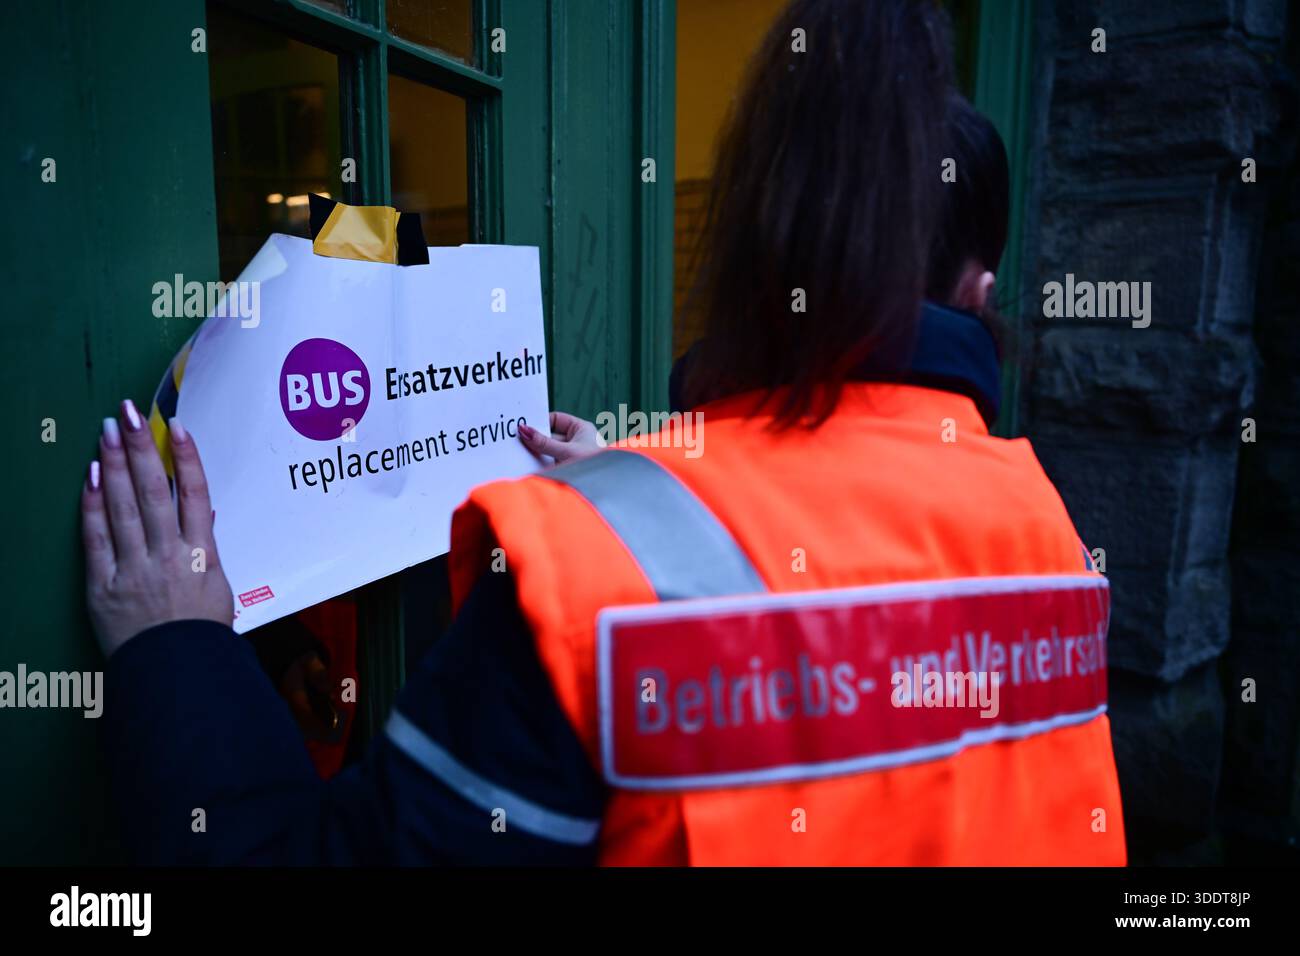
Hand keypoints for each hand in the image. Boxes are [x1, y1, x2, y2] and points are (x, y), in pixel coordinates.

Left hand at [81, 400, 233, 657]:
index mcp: (202, 555)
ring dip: (113, 465)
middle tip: (128, 413)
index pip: (194, 495)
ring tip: (106, 431)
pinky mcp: (104, 585)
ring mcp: (135, 568)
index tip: (175, 427)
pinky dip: (92, 506)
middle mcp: (168, 555)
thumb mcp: (219, 589)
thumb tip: (204, 512)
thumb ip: (208, 547)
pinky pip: (97, 539)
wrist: (175, 674)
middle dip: (140, 447)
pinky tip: (89, 477)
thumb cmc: (201, 634)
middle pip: (153, 491)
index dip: (185, 458)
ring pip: (123, 507)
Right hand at [518, 411, 604, 464]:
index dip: (540, 422)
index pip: (556, 419)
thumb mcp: (566, 452)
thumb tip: (524, 430)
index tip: (524, 427)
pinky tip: (529, 467)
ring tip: (520, 454)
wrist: (605, 490)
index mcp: (581, 429)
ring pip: (549, 451)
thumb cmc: (593, 467)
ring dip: (537, 453)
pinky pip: (551, 463)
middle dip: (536, 440)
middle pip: (550, 436)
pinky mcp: (567, 470)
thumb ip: (544, 443)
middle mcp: (577, 441)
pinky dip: (541, 465)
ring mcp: (572, 456)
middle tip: (517, 441)